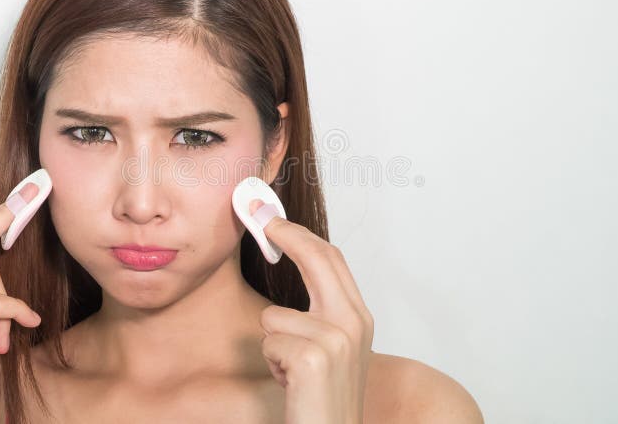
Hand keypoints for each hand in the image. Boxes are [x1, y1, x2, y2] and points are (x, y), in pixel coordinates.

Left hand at [250, 199, 374, 423]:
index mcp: (359, 318)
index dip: (302, 235)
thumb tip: (287, 284)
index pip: (332, 259)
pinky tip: (291, 384)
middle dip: (285, 233)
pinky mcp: (313, 357)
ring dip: (272, 343)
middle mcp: (354, 323)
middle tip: (259, 216)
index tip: (275, 219)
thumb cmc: (324, 400)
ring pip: (274, 315)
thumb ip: (318, 314)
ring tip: (291, 371)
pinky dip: (272, 363)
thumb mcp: (329, 350)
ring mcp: (336, 339)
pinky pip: (268, 341)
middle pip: (317, 258)